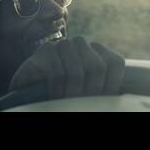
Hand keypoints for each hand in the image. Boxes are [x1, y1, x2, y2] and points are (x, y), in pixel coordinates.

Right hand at [8, 36, 124, 100]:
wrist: (26, 87)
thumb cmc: (60, 91)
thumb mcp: (84, 87)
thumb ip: (101, 86)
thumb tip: (123, 100)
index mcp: (96, 50)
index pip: (115, 63)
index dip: (112, 84)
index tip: (105, 101)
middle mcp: (81, 43)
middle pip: (98, 67)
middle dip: (92, 92)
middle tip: (84, 106)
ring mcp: (62, 45)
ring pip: (79, 71)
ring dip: (74, 94)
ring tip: (68, 104)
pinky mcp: (45, 51)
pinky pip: (58, 73)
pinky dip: (58, 91)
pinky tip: (55, 99)